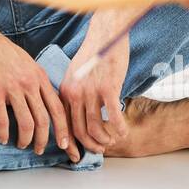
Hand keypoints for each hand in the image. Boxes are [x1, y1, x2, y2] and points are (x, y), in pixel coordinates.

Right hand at [0, 13, 78, 162]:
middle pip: (44, 119)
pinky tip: (2, 139)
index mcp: (39, 77)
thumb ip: (37, 81)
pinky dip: (4, 133)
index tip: (63, 144)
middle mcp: (29, 83)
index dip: (62, 129)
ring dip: (25, 139)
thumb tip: (45, 101)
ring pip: (26, 122)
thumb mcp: (27, 63)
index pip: (58, 108)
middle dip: (43, 139)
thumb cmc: (2, 51)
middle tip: (38, 150)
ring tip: (21, 145)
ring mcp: (12, 87)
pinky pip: (2, 119)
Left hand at [63, 8, 137, 153]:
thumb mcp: (77, 74)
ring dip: (105, 139)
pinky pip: (113, 118)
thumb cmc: (95, 54)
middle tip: (101, 149)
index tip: (76, 155)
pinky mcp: (108, 88)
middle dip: (90, 145)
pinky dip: (119, 129)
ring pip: (95, 128)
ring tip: (114, 140)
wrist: (106, 33)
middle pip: (78, 130)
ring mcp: (90, 91)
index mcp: (65, 90)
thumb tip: (81, 114)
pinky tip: (124, 131)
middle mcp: (74, 93)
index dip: (70, 143)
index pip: (64, 123)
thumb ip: (76, 93)